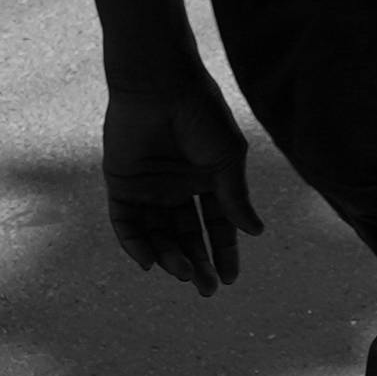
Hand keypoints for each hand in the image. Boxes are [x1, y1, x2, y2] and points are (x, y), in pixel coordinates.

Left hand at [101, 71, 264, 295]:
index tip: (230, 278)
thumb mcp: (227, 160)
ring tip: (182, 273)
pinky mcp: (121, 183)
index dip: (223, 253)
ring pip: (157, 234)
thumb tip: (255, 232)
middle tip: (206, 289)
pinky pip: (126, 223)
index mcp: (206, 181)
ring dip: (169, 257)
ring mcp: (148, 187)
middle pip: (186, 236)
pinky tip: (150, 263)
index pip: (215, 226)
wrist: (161, 86)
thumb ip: (235, 197)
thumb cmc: (201, 116)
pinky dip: (135, 245)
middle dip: (197, 263)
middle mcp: (176, 188)